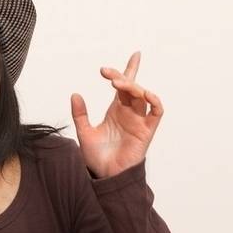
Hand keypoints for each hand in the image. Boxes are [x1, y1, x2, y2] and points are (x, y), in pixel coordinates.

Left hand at [70, 51, 163, 178]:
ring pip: (142, 96)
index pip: (123, 86)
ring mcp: (139, 120)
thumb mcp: (84, 132)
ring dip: (133, 86)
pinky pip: (156, 112)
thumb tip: (75, 94)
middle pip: (131, 87)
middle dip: (121, 77)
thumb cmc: (97, 157)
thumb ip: (80, 114)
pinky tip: (144, 94)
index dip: (129, 70)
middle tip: (107, 74)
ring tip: (118, 84)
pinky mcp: (147, 130)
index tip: (133, 56)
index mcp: (115, 111)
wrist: (106, 175)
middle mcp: (129, 112)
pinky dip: (154, 101)